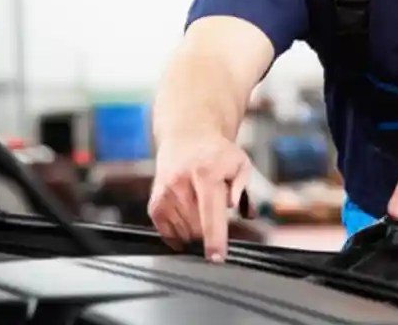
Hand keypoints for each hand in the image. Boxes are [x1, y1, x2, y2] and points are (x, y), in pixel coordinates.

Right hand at [147, 132, 252, 261]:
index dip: (215, 239)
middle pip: (196, 228)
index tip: (217, 258)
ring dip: (197, 231)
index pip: (210, 214)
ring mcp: (164, 194)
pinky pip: (167, 233)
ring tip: (201, 205)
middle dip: (210, 232)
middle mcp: (180, 184)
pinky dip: (180, 234)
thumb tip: (239, 209)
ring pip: (183, 233)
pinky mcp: (155, 203)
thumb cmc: (217, 154)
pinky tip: (189, 219)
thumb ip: (243, 187)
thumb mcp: (240, 163)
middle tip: (216, 213)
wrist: (187, 138)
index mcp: (205, 174)